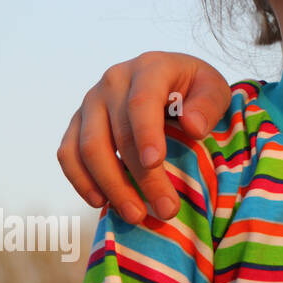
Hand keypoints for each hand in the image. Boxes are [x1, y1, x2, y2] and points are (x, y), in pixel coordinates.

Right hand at [57, 52, 231, 222]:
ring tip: (136, 215)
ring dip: (111, 185)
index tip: (155, 163)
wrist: (172, 81)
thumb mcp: (215, 90)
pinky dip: (81, 180)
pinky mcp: (77, 123)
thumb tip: (192, 126)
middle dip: (140, 176)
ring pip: (89, 148)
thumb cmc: (197, 89)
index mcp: (150, 67)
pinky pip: (68, 153)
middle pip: (118, 133)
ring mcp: (91, 102)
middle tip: (164, 209)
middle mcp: (114, 80)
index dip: (146, 133)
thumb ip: (208, 105)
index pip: (141, 102)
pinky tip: (101, 202)